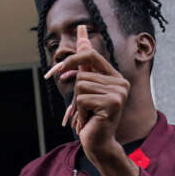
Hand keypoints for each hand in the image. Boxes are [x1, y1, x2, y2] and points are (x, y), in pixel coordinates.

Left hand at [46, 25, 130, 166]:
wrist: (99, 142)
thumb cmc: (90, 115)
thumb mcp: (86, 88)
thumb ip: (85, 63)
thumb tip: (82, 33)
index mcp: (114, 76)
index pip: (91, 54)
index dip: (70, 59)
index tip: (54, 70)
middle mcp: (120, 82)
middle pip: (82, 74)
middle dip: (75, 93)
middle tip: (83, 108)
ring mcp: (119, 93)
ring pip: (80, 86)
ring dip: (77, 104)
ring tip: (88, 114)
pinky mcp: (112, 103)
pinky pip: (81, 99)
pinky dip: (79, 112)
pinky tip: (89, 120)